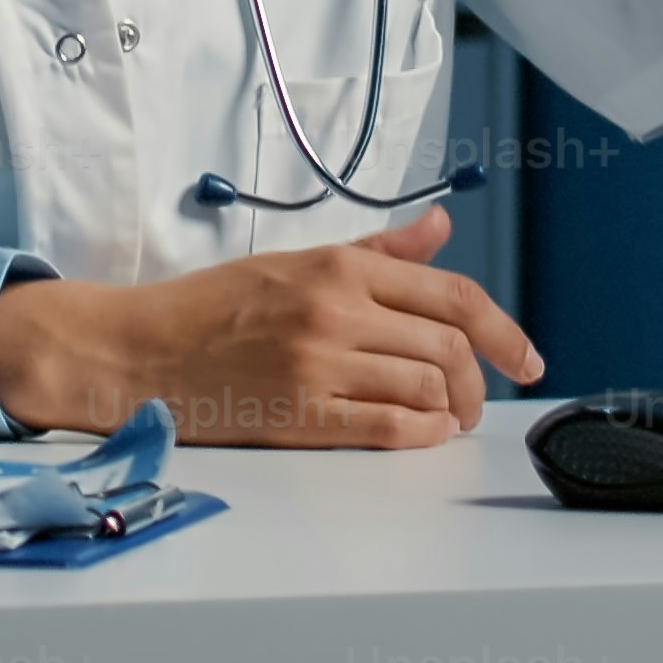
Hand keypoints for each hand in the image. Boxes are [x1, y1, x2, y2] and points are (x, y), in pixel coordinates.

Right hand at [0, 209, 543, 448]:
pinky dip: (421, 435)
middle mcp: (336, 311)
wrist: (137, 348)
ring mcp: (319, 365)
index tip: (525, 358)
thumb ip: (377, 251)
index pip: (453, 296)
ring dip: (451, 411)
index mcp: (338, 267)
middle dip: (480, 380)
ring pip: (426, 389)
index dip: (505, 331)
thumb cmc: (211, 306)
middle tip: (478, 398)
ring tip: (447, 418)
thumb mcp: (296, 259)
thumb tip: (439, 227)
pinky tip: (422, 434)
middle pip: (449, 348)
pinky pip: (388, 429)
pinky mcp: (299, 415)